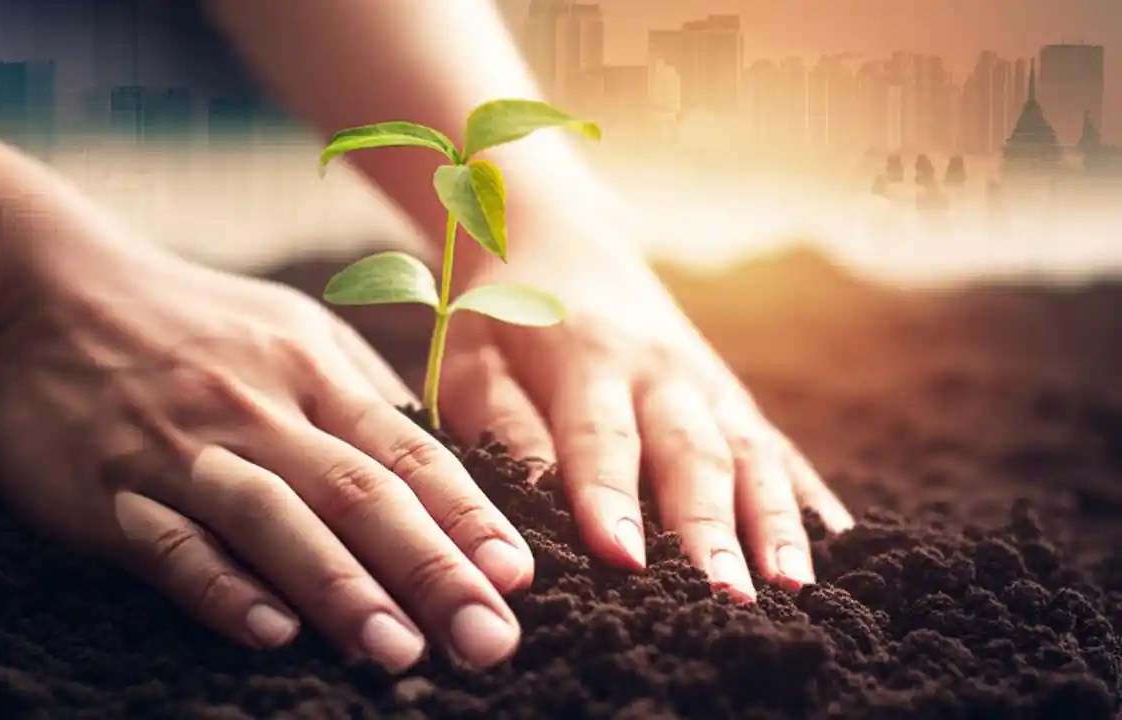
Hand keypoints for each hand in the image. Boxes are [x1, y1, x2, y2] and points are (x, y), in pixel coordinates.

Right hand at [0, 222, 531, 671]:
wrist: (40, 287)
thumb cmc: (186, 319)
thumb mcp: (289, 330)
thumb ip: (357, 391)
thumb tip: (431, 459)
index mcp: (313, 370)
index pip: (408, 452)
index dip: (467, 515)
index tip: (519, 575)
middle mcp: (259, 408)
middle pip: (359, 493)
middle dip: (432, 569)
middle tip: (489, 639)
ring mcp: (183, 447)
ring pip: (274, 519)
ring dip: (340, 587)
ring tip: (398, 651)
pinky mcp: (108, 487)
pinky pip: (170, 543)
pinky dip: (221, 587)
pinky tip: (269, 632)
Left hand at [439, 206, 853, 599]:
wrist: (563, 238)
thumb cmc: (504, 315)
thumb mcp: (474, 357)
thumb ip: (500, 427)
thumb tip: (523, 511)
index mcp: (586, 358)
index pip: (600, 436)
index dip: (610, 498)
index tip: (625, 559)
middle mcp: (660, 371)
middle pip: (691, 454)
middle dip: (711, 529)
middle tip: (727, 598)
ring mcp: (707, 384)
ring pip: (749, 455)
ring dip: (774, 522)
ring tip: (795, 588)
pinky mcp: (732, 398)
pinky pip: (780, 449)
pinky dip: (808, 497)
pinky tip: (840, 545)